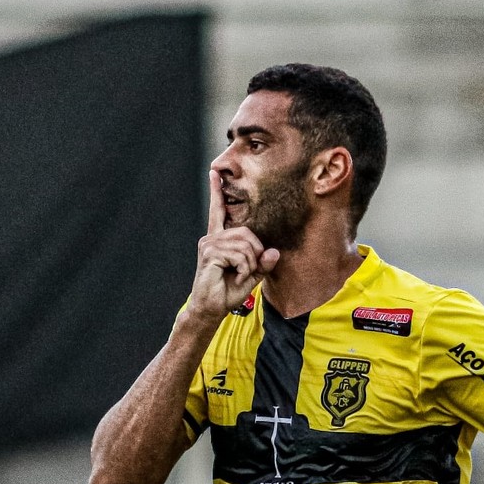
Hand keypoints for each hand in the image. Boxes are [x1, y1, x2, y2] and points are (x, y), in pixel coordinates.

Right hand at [187, 170, 279, 319]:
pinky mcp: (210, 253)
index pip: (218, 211)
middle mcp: (212, 238)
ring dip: (249, 263)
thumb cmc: (226, 292)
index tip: (214, 173)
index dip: (217, 192)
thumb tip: (274, 252)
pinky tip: (234, 276)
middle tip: (247, 270)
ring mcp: (209, 244)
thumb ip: (262, 263)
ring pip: (245, 244)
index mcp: (219, 239)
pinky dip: (244, 268)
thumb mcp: (250, 276)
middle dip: (255, 253)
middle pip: (247, 232)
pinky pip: (239, 254)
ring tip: (239, 275)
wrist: (210, 310)